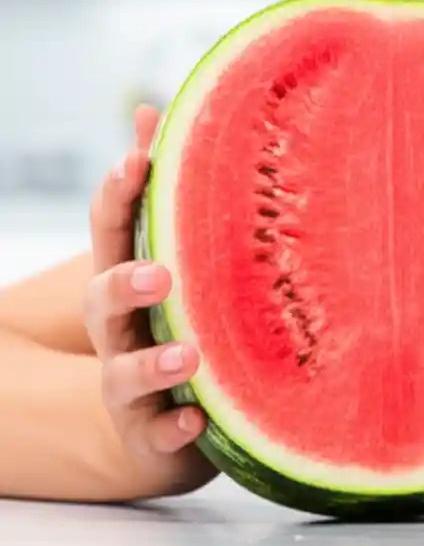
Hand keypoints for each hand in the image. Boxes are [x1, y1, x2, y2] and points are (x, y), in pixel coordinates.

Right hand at [83, 104, 217, 495]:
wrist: (170, 423)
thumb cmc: (174, 322)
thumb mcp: (169, 256)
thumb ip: (161, 191)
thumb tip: (150, 109)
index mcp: (126, 281)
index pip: (111, 233)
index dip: (117, 196)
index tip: (138, 160)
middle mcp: (120, 332)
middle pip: (102, 303)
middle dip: (125, 285)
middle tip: (160, 273)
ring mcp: (131, 388)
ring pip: (126, 375)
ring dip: (154, 363)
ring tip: (190, 355)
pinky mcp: (154, 435)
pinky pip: (159, 435)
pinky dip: (175, 428)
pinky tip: (199, 419)